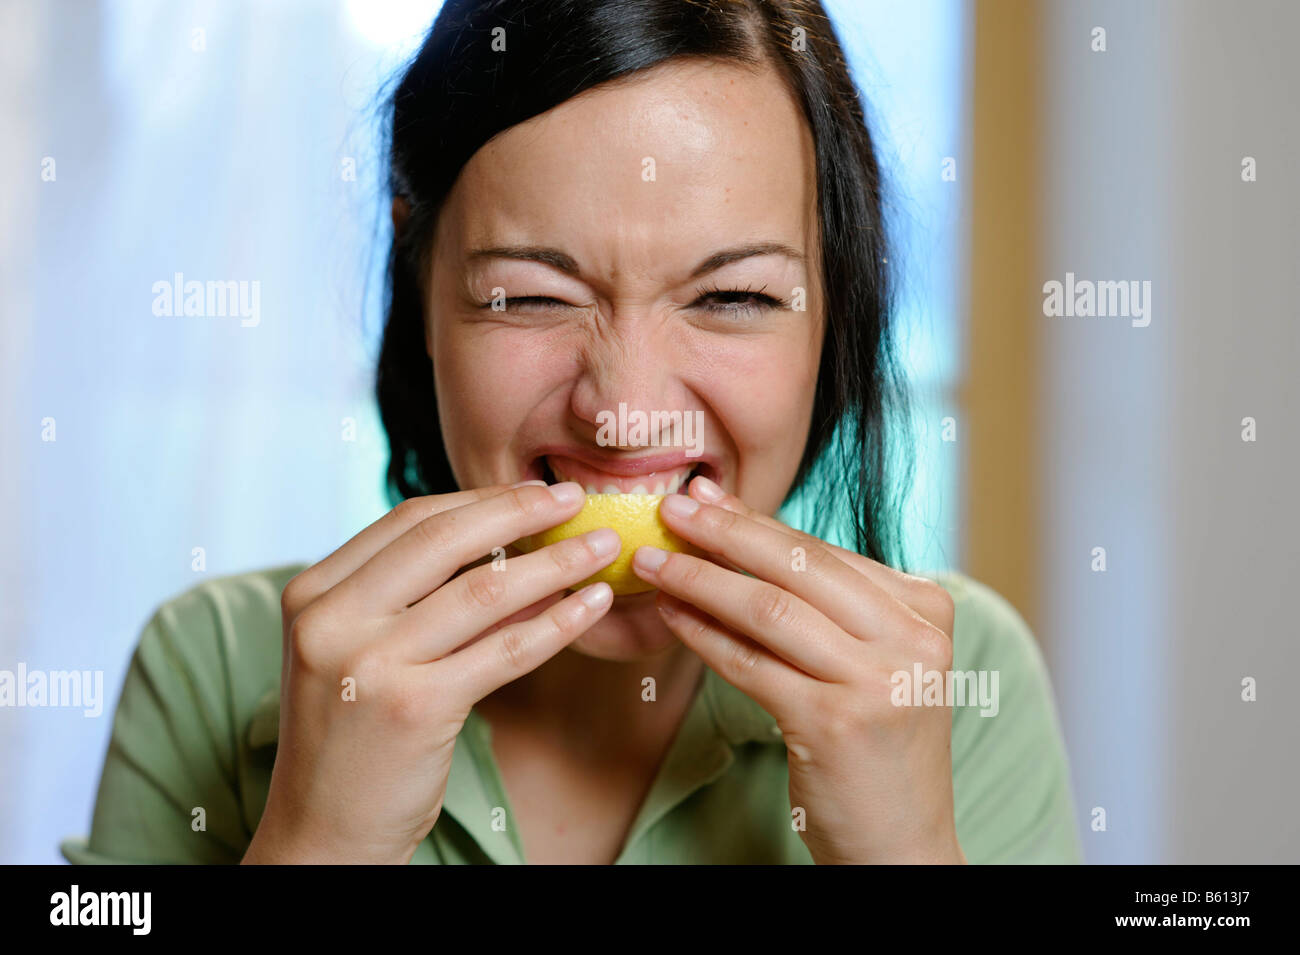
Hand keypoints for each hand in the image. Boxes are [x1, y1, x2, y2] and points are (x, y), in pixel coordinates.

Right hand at [242, 481, 618, 863]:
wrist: (322, 835)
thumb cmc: (350, 739)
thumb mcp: (355, 650)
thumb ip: (409, 597)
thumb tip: (508, 543)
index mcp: (312, 592)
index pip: (408, 520)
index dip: (480, 498)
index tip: (533, 489)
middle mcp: (331, 618)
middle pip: (445, 539)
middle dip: (520, 511)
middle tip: (576, 498)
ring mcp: (369, 662)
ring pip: (485, 590)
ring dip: (556, 562)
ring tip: (602, 548)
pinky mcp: (415, 708)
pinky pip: (505, 650)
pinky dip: (558, 623)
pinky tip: (592, 606)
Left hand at [632, 476, 965, 864]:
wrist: (901, 844)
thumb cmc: (876, 745)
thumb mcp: (872, 660)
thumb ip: (826, 602)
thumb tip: (738, 526)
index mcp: (927, 609)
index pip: (825, 551)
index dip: (756, 521)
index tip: (705, 496)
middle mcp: (913, 638)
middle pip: (798, 565)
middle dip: (723, 533)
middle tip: (670, 510)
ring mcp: (878, 680)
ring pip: (767, 607)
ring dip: (699, 580)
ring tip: (653, 562)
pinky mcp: (835, 721)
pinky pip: (750, 663)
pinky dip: (702, 635)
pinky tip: (670, 616)